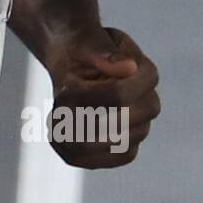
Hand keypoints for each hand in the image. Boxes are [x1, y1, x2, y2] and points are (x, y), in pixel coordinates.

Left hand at [44, 25, 159, 168]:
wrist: (75, 60)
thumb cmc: (81, 47)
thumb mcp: (84, 40)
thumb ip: (101, 51)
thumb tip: (127, 67)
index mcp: (145, 73)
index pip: (120, 96)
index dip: (84, 96)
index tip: (63, 85)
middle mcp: (148, 104)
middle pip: (116, 126)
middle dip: (78, 116)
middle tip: (57, 101)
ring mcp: (138, 128)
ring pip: (109, 147)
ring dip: (75, 136)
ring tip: (54, 118)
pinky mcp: (122, 148)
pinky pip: (104, 162)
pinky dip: (75, 154)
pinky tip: (57, 137)